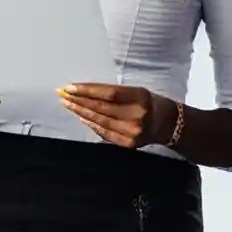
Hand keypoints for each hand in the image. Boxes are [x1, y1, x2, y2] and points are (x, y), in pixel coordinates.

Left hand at [57, 83, 176, 147]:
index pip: (108, 93)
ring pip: (100, 121)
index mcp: (140, 97)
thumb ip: (113, 93)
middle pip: (101, 108)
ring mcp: (132, 132)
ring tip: (68, 104)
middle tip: (63, 95)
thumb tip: (84, 92)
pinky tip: (82, 117)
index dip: (87, 90)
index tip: (70, 87)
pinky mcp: (129, 144)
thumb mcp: (136, 91)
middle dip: (79, 101)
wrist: (168, 123)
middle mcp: (137, 115)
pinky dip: (92, 125)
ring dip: (81, 112)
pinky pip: (105, 134)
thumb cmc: (149, 102)